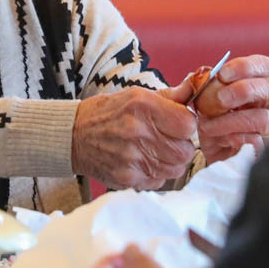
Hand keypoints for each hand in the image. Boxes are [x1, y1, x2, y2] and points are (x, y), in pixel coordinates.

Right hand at [72, 87, 197, 189]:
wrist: (73, 136)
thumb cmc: (108, 113)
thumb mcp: (136, 96)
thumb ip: (170, 96)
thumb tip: (195, 86)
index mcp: (143, 106)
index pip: (188, 124)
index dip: (186, 125)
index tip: (177, 125)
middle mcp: (138, 132)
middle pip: (186, 150)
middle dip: (181, 146)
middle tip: (168, 140)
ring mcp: (132, 158)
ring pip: (176, 169)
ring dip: (171, 162)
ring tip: (155, 152)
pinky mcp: (127, 178)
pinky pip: (159, 181)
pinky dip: (155, 173)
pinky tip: (143, 162)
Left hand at [191, 53, 268, 162]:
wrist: (213, 155)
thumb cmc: (213, 122)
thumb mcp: (205, 102)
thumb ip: (203, 88)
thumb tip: (196, 77)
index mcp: (257, 86)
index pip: (265, 66)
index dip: (247, 66)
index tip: (223, 73)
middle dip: (244, 90)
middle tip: (220, 98)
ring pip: (263, 118)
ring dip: (232, 120)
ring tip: (208, 125)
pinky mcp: (262, 149)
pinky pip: (256, 141)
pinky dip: (234, 138)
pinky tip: (220, 139)